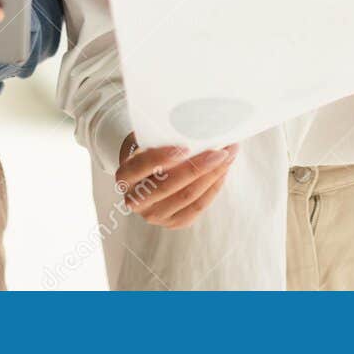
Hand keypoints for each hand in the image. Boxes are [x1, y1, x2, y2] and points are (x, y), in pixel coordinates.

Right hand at [115, 134, 236, 228]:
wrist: (147, 173)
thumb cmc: (150, 149)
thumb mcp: (148, 140)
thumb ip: (163, 137)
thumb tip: (197, 130)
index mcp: (125, 177)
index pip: (141, 167)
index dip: (161, 158)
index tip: (184, 147)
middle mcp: (135, 200)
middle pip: (168, 185)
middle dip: (198, 167)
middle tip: (220, 151)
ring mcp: (154, 215)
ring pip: (187, 197)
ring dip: (213, 175)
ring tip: (228, 156)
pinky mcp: (173, 223)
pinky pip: (198, 206)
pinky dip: (213, 187)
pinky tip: (223, 171)